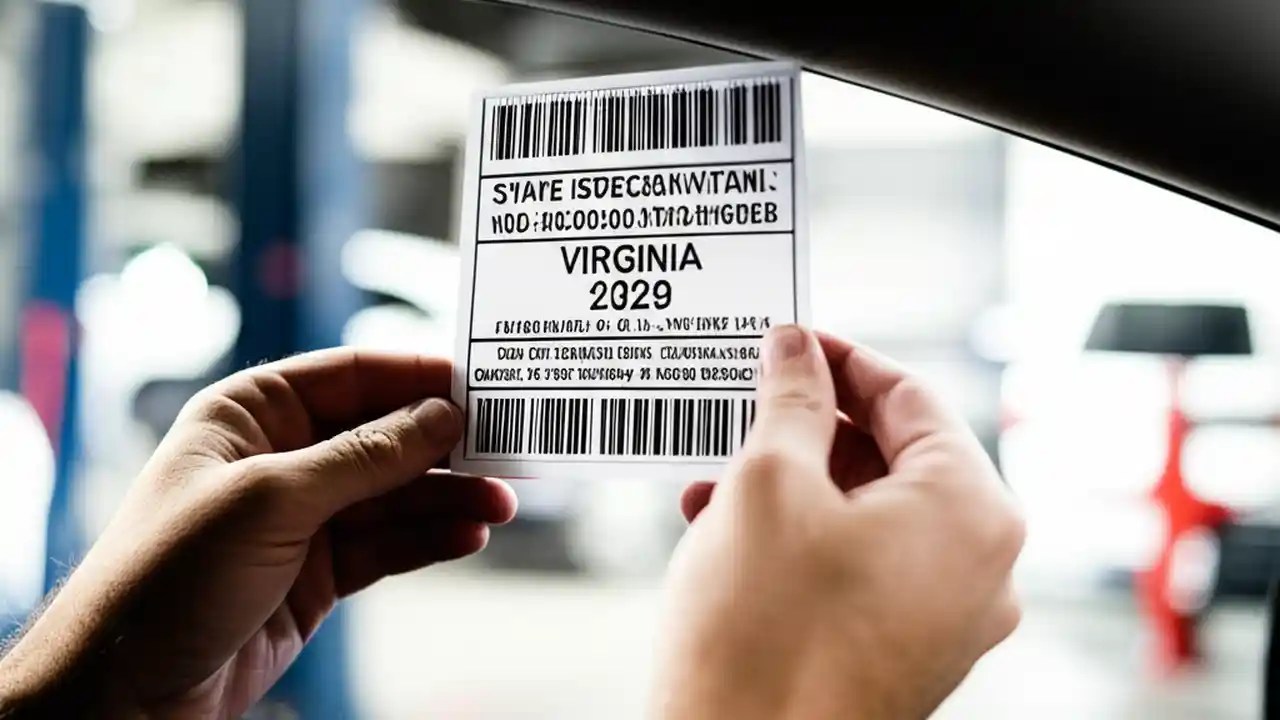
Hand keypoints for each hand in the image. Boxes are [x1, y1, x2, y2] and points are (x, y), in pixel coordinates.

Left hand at [0, 350, 515, 717]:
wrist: (125, 692)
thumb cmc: (167, 575)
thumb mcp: (271, 499)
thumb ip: (363, 457)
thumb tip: (440, 417)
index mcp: (251, 414)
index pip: (350, 375)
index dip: (416, 376)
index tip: (480, 383)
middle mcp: (280, 458)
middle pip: (382, 436)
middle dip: (444, 445)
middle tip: (508, 449)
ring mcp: (301, 519)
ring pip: (394, 495)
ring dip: (448, 497)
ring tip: (502, 503)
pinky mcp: (317, 574)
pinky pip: (387, 545)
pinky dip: (428, 540)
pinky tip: (467, 536)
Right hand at [652, 326, 1023, 719]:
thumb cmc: (763, 635)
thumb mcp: (767, 485)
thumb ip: (790, 401)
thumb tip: (796, 351)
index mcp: (971, 511)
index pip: (911, 397)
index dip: (841, 359)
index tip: (789, 341)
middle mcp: (980, 566)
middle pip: (896, 456)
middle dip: (810, 426)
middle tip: (747, 404)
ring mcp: (946, 616)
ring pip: (872, 512)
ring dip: (796, 483)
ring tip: (718, 477)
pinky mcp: (906, 650)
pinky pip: (864, 563)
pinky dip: (806, 535)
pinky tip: (733, 532)